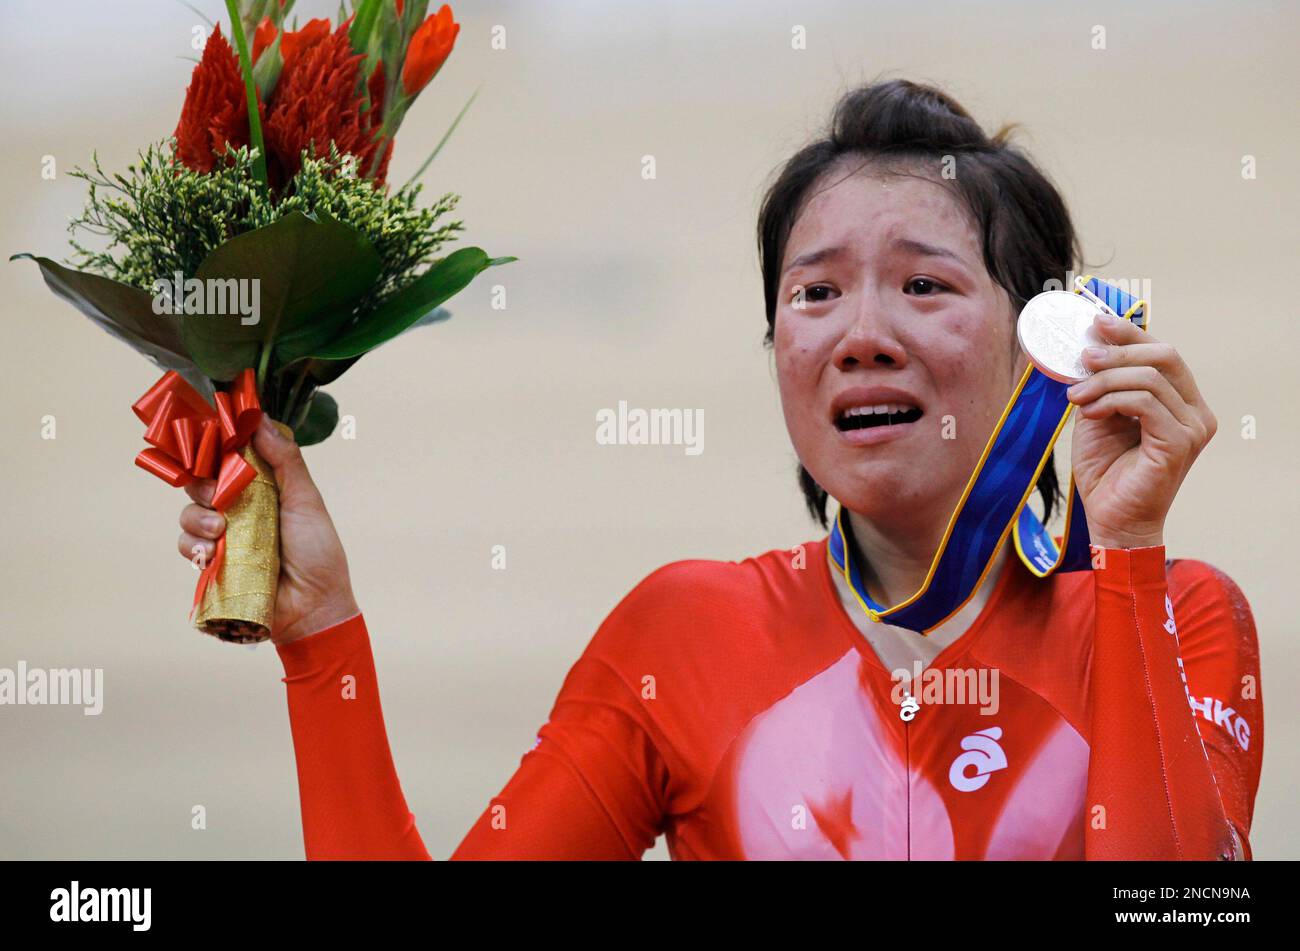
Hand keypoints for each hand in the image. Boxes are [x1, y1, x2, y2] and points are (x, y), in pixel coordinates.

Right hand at [177, 414, 358, 644]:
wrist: (314, 606)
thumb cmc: (318, 551)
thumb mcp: (306, 500)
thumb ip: (285, 461)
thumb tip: (260, 420)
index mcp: (262, 490)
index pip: (229, 462)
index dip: (215, 451)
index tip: (210, 442)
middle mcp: (240, 510)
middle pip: (202, 484)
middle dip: (203, 484)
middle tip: (218, 494)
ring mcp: (225, 538)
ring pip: (190, 514)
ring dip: (198, 519)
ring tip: (221, 532)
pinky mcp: (213, 564)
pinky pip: (187, 546)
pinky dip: (194, 546)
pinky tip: (212, 553)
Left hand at [1065, 312, 1217, 549]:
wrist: (1111, 518)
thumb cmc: (1106, 471)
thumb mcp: (1099, 416)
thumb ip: (1102, 385)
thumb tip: (1088, 347)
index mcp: (1179, 400)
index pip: (1161, 352)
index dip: (1130, 333)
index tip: (1097, 322)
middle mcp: (1194, 410)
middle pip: (1163, 355)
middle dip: (1118, 350)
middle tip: (1083, 356)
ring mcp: (1192, 426)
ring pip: (1150, 378)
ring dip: (1104, 381)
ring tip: (1076, 397)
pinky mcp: (1180, 442)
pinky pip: (1145, 403)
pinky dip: (1112, 400)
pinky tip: (1090, 412)